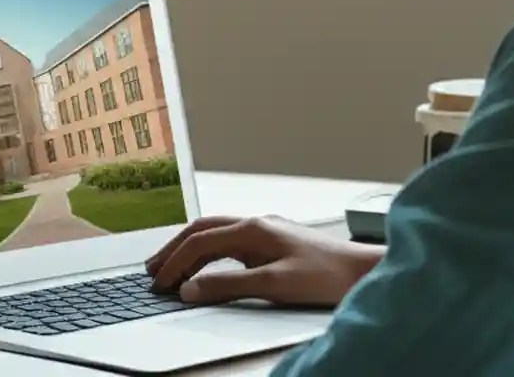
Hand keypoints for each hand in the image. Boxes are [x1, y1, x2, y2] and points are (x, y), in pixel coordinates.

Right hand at [145, 215, 384, 306]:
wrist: (361, 271)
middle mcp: (255, 224)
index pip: (199, 242)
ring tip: (171, 269)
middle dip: (174, 249)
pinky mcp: (273, 242)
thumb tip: (190, 289)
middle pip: (202, 230)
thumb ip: (229, 286)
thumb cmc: (325, 276)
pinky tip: (207, 266)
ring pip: (215, 234)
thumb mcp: (273, 285)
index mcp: (252, 229)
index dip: (174, 263)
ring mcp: (264, 231)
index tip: (158, 283)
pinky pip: (230, 242)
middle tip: (152, 270)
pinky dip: (209, 253)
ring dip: (190, 250)